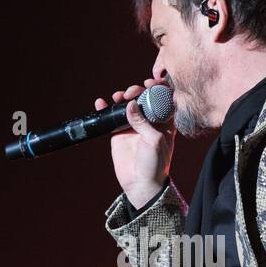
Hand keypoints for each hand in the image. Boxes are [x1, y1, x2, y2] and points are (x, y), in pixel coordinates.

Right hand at [98, 79, 174, 209]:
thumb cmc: (155, 164)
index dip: (157, 88)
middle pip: (142, 98)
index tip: (150, 83)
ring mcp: (133, 126)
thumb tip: (130, 105)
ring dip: (121, 97)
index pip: (163, 98)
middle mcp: (149, 121)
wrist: (141, 184)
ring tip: (117, 98)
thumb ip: (143, 122)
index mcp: (164, 122)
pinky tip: (101, 103)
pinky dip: (105, 108)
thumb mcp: (154, 140)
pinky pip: (112, 117)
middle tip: (130, 93)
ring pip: (127, 105)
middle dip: (136, 91)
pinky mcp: (119, 133)